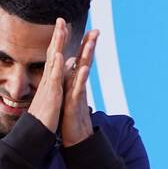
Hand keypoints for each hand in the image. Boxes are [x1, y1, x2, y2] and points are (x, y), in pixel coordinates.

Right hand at [27, 18, 68, 133]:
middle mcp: (48, 80)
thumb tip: (67, 65)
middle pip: (53, 53)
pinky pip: (54, 79)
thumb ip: (59, 78)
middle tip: (62, 19)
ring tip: (61, 29)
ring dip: (58, 45)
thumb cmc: (45, 115)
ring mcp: (48, 86)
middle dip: (58, 36)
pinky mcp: (51, 95)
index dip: (59, 41)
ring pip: (53, 61)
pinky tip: (60, 55)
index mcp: (50, 80)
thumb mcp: (53, 95)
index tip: (63, 26)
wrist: (36, 131)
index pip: (54, 55)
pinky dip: (57, 66)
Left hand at [60, 28, 98, 147]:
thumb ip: (73, 81)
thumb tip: (75, 68)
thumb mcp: (70, 96)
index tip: (85, 30)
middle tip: (96, 30)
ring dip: (87, 57)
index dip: (83, 46)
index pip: (79, 60)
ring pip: (83, 71)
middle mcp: (78, 85)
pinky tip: (83, 67)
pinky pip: (78, 88)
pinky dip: (81, 77)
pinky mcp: (75, 103)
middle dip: (89, 46)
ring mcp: (78, 93)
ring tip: (91, 43)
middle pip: (85, 62)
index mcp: (74, 82)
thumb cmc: (71, 118)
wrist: (75, 138)